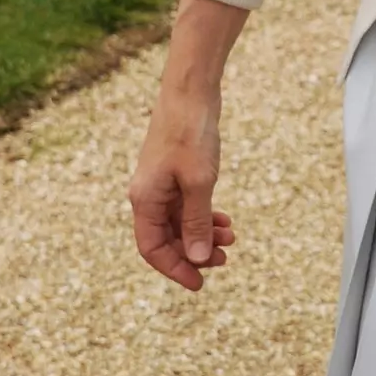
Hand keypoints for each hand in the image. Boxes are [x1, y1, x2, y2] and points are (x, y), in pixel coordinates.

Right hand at [129, 85, 234, 291]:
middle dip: (194, 253)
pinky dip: (205, 215)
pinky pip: (186, 205)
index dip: (175, 269)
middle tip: (224, 259)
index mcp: (144, 200)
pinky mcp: (175, 173)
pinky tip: (225, 219)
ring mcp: (161, 183)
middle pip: (167, 239)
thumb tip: (198, 259)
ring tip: (231, 238)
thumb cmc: (190, 134)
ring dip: (203, 234)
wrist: (190, 93)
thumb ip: (197, 223)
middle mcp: (148, 195)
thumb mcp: (199, 183)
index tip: (200, 283)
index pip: (152, 249)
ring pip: (180, 222)